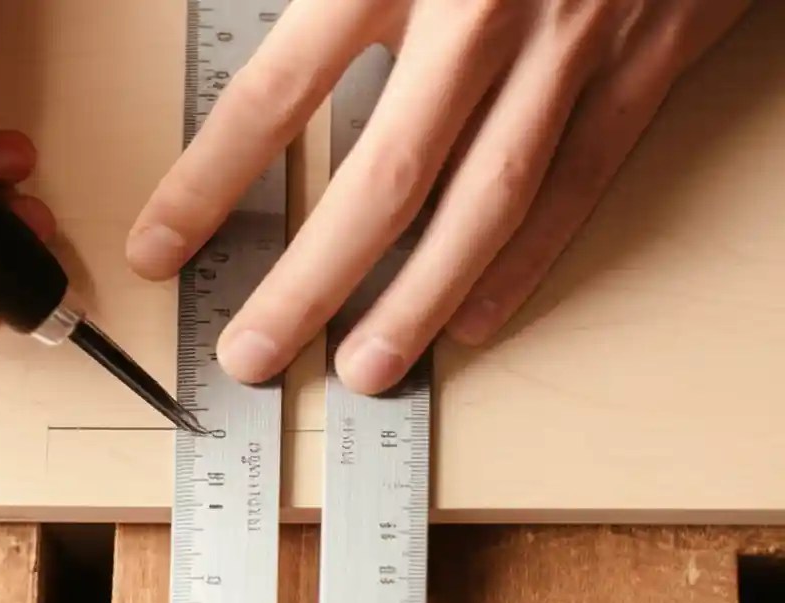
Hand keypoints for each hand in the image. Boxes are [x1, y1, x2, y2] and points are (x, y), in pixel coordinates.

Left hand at [126, 0, 751, 393]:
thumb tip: (255, 47)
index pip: (275, 94)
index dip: (209, 184)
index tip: (160, 248)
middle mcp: (476, 13)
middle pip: (382, 177)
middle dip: (311, 281)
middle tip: (255, 349)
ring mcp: (567, 44)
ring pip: (485, 199)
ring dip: (419, 297)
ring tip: (363, 365)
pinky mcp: (644, 59)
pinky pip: (579, 177)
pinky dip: (527, 258)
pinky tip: (473, 316)